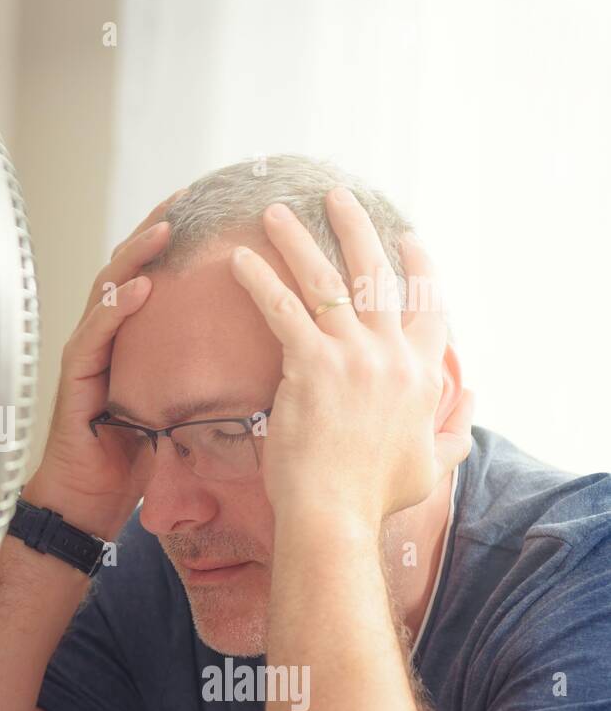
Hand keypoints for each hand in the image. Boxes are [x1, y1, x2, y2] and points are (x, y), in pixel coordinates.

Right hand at [25, 190, 186, 537]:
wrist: (90, 498)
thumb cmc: (135, 457)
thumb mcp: (180, 408)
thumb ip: (204, 377)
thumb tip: (262, 361)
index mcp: (132, 340)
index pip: (153, 275)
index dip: (177, 241)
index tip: (210, 208)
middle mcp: (105, 337)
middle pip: (128, 267)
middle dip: (154, 228)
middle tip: (186, 196)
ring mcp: (86, 353)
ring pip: (107, 289)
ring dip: (135, 255)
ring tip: (164, 228)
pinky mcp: (76, 378)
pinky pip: (94, 333)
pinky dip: (116, 306)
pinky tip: (139, 286)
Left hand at [229, 187, 474, 527]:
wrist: (335, 514)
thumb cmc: (375, 497)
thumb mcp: (430, 465)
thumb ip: (454, 431)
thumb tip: (471, 404)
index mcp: (422, 374)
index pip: (428, 306)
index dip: (418, 267)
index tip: (405, 238)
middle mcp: (393, 355)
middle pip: (376, 275)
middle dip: (355, 228)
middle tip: (336, 195)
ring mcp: (352, 357)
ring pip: (326, 281)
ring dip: (298, 240)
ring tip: (275, 211)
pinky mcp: (310, 365)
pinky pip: (282, 309)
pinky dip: (260, 280)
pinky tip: (239, 258)